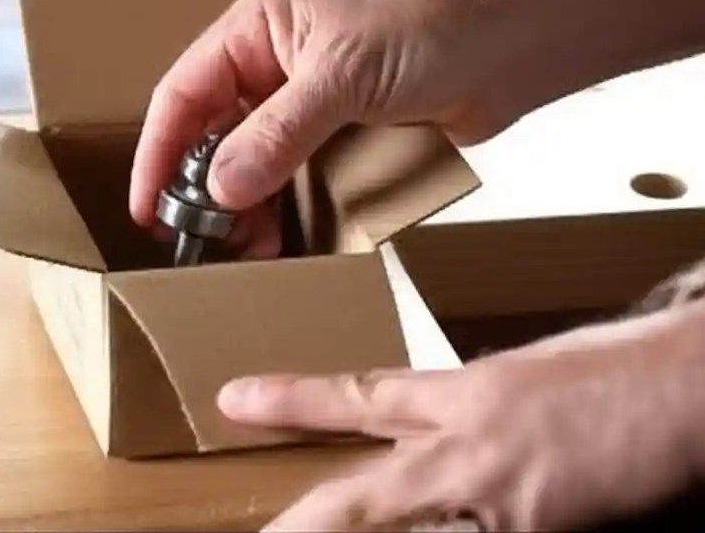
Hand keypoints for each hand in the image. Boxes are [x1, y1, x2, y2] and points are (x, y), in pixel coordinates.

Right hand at [129, 0, 520, 257]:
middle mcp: (273, 67)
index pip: (184, 94)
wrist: (519, 40)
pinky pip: (299, 181)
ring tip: (249, 251)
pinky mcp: (344, 138)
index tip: (147, 208)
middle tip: (201, 243)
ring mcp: (309, 105)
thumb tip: (220, 190)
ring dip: (248, 209)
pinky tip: (288, 241)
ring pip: (256, 166)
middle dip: (205, 190)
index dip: (159, 152)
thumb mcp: (341, 76)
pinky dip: (289, 211)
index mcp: (256, 31)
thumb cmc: (430, 27)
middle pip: (215, 136)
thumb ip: (277, 134)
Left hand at [215, 303, 704, 530]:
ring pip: (408, 531)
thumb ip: (467, 412)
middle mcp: (469, 448)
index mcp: (465, 393)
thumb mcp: (526, 379)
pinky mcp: (537, 529)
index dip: (291, 400)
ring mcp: (502, 499)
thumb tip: (426, 437)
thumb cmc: (620, 373)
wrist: (691, 385)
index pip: (360, 397)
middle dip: (305, 527)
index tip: (232, 398)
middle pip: (365, 498)